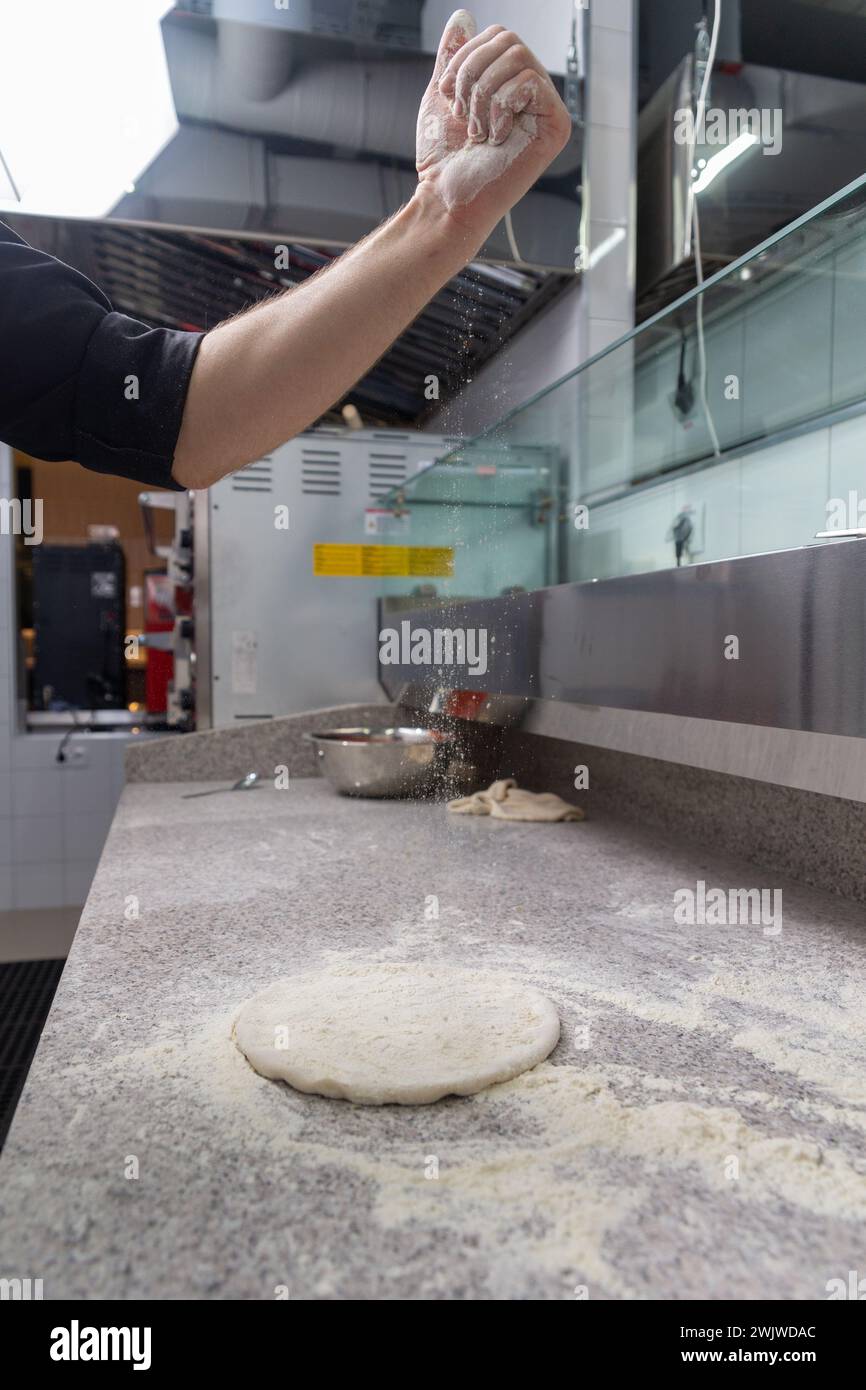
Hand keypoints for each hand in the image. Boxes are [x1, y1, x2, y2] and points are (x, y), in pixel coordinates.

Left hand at [415, 9, 571, 241]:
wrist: (447, 197)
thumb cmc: (444, 157)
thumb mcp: (443, 94)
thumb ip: (453, 56)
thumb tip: (463, 17)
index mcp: (512, 85)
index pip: (498, 37)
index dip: (466, 56)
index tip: (449, 95)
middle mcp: (535, 94)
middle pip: (509, 40)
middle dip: (472, 72)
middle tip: (462, 113)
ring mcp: (548, 109)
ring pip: (517, 56)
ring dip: (483, 92)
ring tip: (476, 129)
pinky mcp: (556, 126)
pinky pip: (529, 80)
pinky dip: (499, 106)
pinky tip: (494, 137)